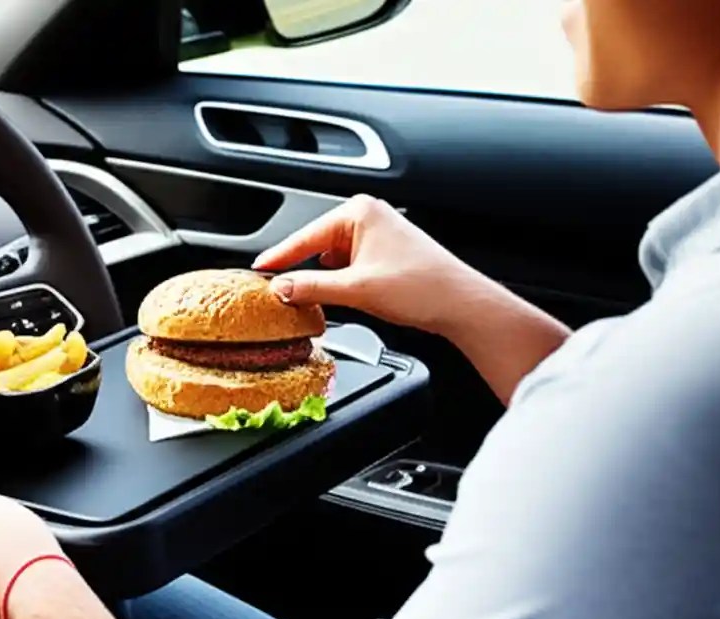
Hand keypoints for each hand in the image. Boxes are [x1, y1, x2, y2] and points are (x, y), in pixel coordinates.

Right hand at [253, 194, 480, 334]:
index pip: (304, 236)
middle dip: (302, 269)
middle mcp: (368, 217)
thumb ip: (311, 288)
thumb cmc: (422, 287)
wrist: (461, 304)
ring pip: (333, 258)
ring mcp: (378, 234)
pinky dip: (339, 281)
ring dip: (323, 278)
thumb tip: (281, 288)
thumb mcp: (355, 290)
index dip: (279, 257)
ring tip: (312, 299)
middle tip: (281, 292)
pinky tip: (338, 297)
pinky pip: (349, 265)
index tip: (258, 271)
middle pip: (317, 245)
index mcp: (359, 212)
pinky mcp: (385, 253)